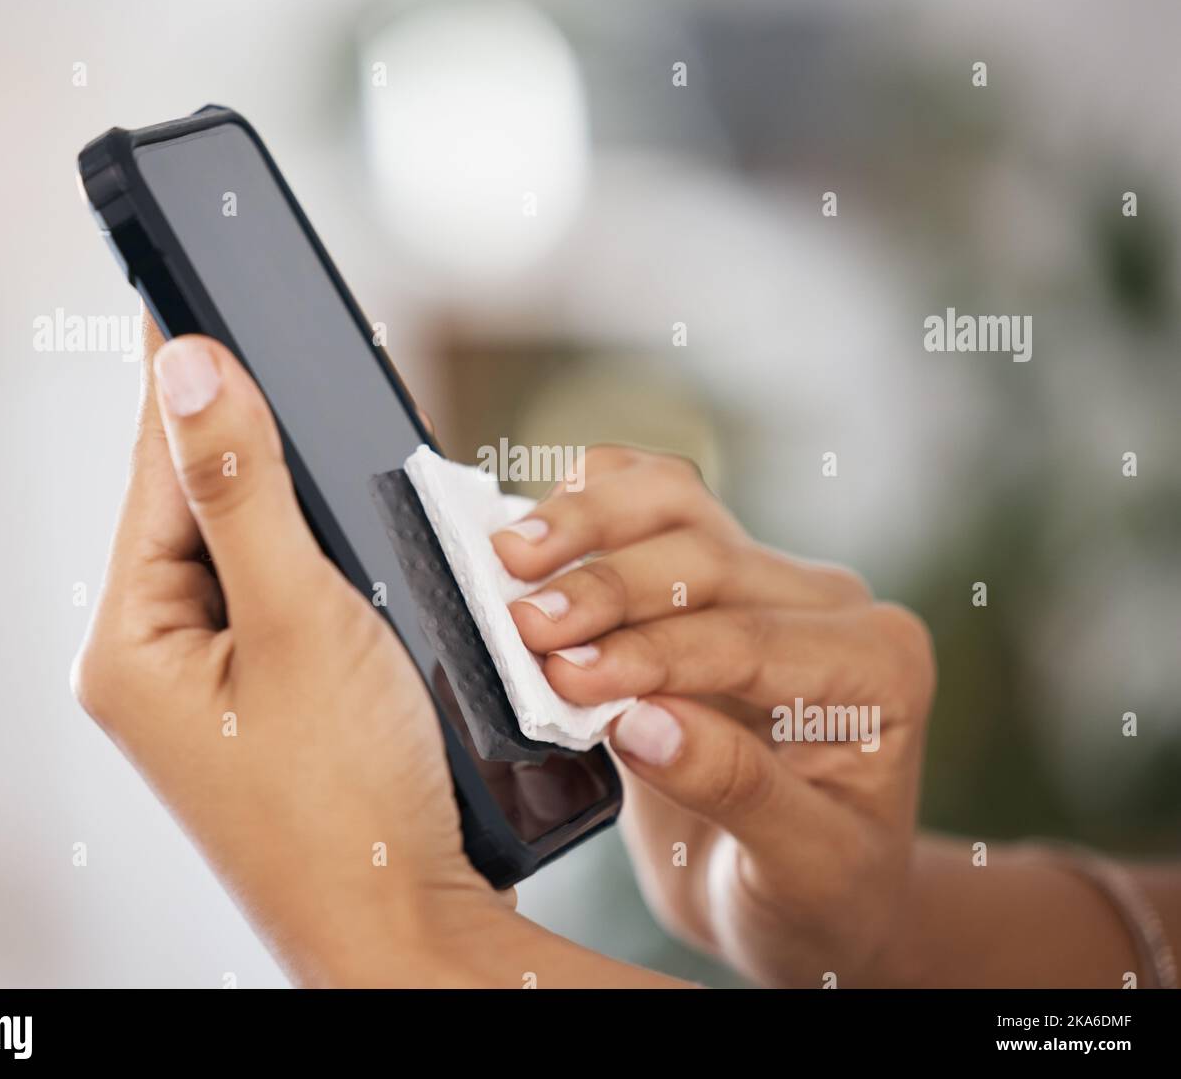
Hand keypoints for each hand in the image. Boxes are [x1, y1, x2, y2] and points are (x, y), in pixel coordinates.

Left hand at [72, 315, 500, 985]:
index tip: (182, 292)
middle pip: (197, 508)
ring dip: (287, 501)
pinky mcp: (266, 701)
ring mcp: (213, 688)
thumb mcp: (297, 621)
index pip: (153, 474)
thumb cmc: (345, 800)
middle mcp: (159, 664)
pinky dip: (312, 558)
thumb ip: (243, 490)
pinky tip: (346, 534)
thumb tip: (188, 370)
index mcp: (133, 645)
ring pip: (245, 551)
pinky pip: (277, 598)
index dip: (180, 380)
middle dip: (246, 440)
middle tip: (277, 356)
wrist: (402, 922)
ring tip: (318, 442)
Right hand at [494, 446, 935, 986]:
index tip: (568, 677)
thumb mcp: (803, 868)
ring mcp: (763, 580)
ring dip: (589, 518)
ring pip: (676, 504)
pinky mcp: (704, 579)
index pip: (750, 640)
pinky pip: (652, 504)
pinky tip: (536, 521)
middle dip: (607, 587)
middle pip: (706, 558)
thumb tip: (639, 723)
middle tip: (524, 626)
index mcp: (878, 667)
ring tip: (511, 554)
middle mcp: (826, 605)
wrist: (797, 891)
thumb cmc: (816, 891)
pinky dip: (592, 497)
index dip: (654, 654)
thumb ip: (735, 789)